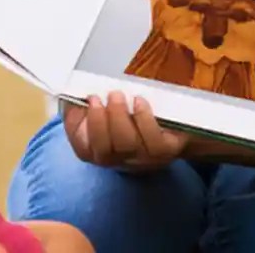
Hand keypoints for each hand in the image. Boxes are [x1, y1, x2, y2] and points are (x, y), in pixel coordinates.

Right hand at [63, 92, 189, 170]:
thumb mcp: (114, 113)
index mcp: (104, 152)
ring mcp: (144, 158)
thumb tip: (74, 94)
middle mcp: (122, 161)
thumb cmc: (140, 119)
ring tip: (117, 95)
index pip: (83, 150)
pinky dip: (143, 119)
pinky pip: (152, 140)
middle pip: (103, 151)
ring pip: (126, 145)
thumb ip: (93, 107)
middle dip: (97, 122)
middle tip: (99, 97)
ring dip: (118, 117)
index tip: (81, 103)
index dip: (75, 129)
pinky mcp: (166, 151)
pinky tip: (139, 102)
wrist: (180, 130)